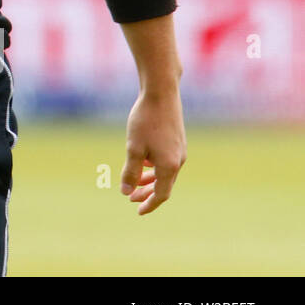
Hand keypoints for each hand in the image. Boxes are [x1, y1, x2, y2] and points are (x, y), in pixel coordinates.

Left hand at [121, 87, 185, 214]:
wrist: (161, 93)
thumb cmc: (145, 120)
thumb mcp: (134, 148)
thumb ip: (130, 171)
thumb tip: (126, 192)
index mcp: (169, 166)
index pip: (161, 194)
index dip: (149, 204)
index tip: (138, 211)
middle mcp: (178, 161)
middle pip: (164, 185)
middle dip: (147, 193)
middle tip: (131, 199)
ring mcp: (179, 150)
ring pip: (165, 173)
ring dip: (150, 180)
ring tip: (134, 185)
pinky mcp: (177, 140)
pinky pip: (166, 161)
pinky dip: (154, 168)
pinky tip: (143, 163)